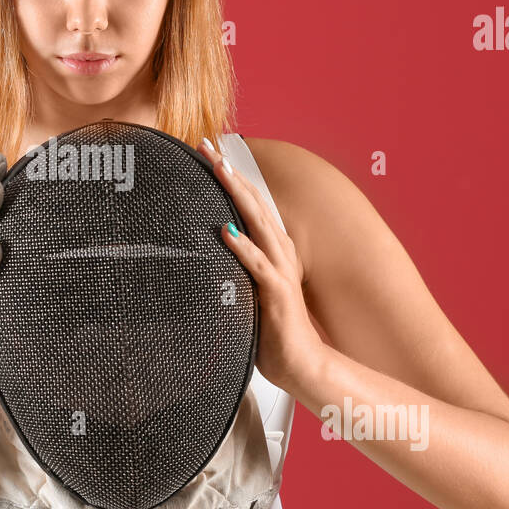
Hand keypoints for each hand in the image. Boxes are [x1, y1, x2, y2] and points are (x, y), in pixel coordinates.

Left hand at [196, 137, 324, 392]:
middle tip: (205, 145)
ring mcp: (279, 270)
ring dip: (237, 194)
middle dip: (229, 172)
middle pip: (252, 202)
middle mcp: (279, 252)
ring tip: (218, 169)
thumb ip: (237, 268)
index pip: (248, 204)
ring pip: (257, 223)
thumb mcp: (249, 291)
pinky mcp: (277, 293)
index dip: (229, 177)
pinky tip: (226, 230)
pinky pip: (258, 265)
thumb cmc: (274, 330)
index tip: (206, 152)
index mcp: (272, 249)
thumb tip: (213, 249)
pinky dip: (243, 246)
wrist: (303, 364)